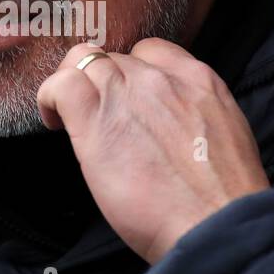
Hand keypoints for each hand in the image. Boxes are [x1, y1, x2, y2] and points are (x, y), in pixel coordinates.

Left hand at [37, 38, 269, 263]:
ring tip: (69, 117)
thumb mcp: (223, 133)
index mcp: (197, 78)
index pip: (149, 51)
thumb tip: (162, 122)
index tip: (124, 99)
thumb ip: (191, 113)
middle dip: (102, 83)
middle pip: (113, 58)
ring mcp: (127, 94)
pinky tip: (55, 122)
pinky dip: (50, 97)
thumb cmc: (219, 198)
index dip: (130, 73)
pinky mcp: (97, 121)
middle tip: (96, 116)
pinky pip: (61, 85)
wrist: (215, 222)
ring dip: (73, 84)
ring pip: (84, 61)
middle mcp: (160, 78)